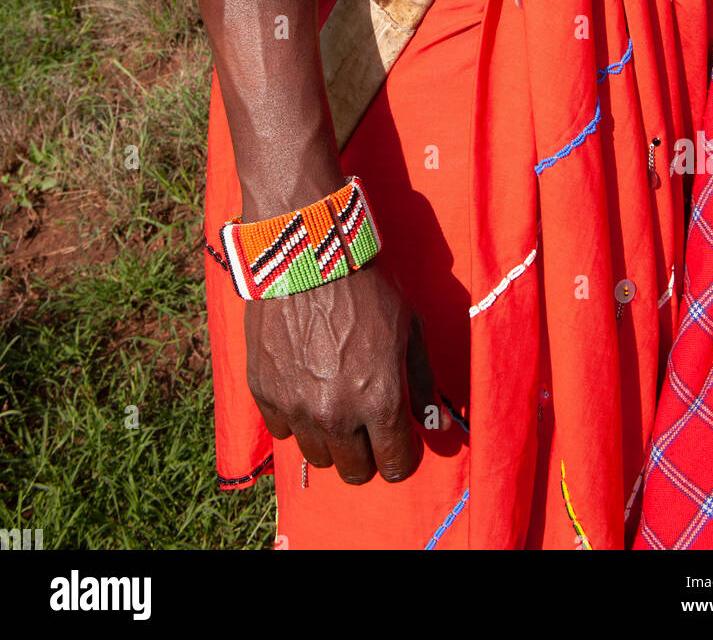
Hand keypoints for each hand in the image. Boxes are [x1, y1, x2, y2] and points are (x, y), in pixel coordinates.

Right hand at [244, 262, 435, 483]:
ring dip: (331, 439)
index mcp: (380, 401)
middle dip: (368, 453)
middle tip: (368, 425)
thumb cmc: (367, 288)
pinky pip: (282, 431)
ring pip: (318, 457)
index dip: (402, 455)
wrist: (307, 254)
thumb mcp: (410, 328)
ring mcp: (295, 407)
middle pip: (355, 471)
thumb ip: (423, 381)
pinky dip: (295, 419)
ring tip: (336, 404)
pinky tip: (305, 389)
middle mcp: (336, 415)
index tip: (400, 439)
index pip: (396, 465)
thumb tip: (436, 423)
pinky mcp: (263, 392)